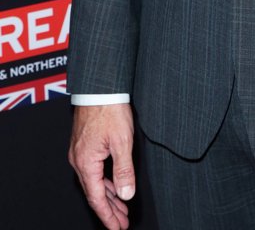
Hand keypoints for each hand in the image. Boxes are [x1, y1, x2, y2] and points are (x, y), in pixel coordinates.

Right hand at [68, 104, 135, 229]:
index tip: (117, 228)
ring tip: (121, 208)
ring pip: (94, 182)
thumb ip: (124, 171)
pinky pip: (93, 170)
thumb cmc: (110, 110)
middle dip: (109, 209)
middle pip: (94, 193)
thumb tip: (126, 195)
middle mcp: (78, 160)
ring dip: (108, 196)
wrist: (99, 88)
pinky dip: (105, 181)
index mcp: (86, 163)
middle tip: (121, 223)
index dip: (108, 215)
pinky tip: (114, 185)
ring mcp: (79, 152)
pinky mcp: (83, 144)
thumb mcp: (122, 142)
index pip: (97, 198)